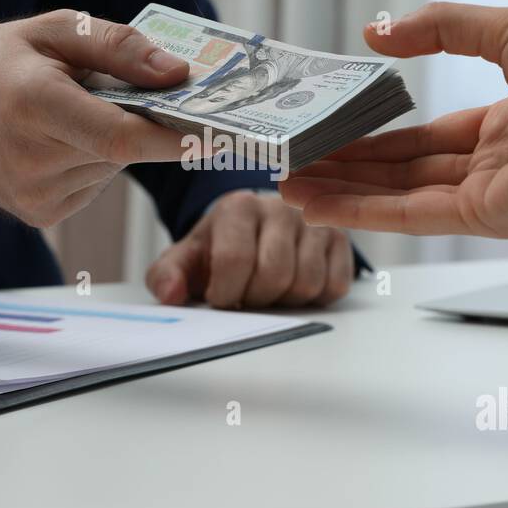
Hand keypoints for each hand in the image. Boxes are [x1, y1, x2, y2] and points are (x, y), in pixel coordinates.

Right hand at [0, 9, 191, 226]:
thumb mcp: (54, 30)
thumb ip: (120, 48)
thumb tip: (180, 73)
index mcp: (34, 102)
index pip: (122, 134)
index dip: (176, 137)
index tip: (219, 132)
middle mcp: (31, 157)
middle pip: (124, 149)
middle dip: (144, 122)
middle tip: (137, 94)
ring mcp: (34, 194)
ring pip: (112, 167)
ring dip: (113, 141)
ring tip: (73, 113)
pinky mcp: (40, 215)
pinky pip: (94, 185)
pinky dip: (92, 161)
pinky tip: (60, 142)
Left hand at [146, 191, 353, 308]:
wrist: (253, 231)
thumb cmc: (220, 248)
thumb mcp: (187, 259)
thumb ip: (167, 275)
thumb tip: (170, 296)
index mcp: (238, 206)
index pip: (234, 260)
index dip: (225, 293)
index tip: (220, 297)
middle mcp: (281, 206)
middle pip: (274, 275)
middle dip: (255, 299)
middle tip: (245, 295)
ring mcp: (314, 222)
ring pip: (306, 283)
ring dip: (283, 300)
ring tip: (267, 288)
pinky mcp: (340, 240)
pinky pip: (334, 287)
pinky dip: (313, 298)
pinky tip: (292, 286)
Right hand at [279, 3, 507, 236]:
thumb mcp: (505, 27)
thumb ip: (441, 28)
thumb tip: (377, 34)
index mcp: (506, 124)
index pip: (425, 138)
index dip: (376, 138)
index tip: (331, 134)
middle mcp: (493, 165)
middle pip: (403, 171)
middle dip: (346, 169)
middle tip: (295, 163)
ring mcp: (486, 196)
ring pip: (397, 196)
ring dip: (341, 192)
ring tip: (288, 186)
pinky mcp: (483, 217)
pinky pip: (410, 215)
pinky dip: (360, 210)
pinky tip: (318, 203)